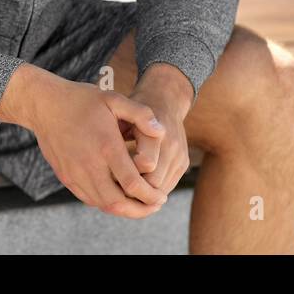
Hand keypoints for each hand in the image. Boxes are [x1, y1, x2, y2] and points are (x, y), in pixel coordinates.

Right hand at [30, 77, 169, 218]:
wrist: (44, 106)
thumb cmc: (82, 100)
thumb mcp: (114, 99)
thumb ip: (141, 114)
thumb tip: (161, 132)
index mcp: (106, 147)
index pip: (132, 184)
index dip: (150, 196)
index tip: (162, 196)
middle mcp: (89, 165)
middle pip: (118, 203)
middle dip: (141, 210)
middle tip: (156, 205)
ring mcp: (75, 174)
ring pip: (103, 204)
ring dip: (124, 210)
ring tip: (141, 204)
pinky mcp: (66, 177)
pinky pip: (89, 199)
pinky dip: (106, 203)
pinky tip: (119, 197)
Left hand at [122, 66, 192, 198]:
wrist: (165, 98)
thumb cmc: (136, 107)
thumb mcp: (122, 111)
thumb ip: (117, 133)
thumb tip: (110, 163)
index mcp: (155, 132)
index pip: (145, 164)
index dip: (127, 174)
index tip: (112, 175)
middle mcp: (172, 145)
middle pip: (154, 183)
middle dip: (134, 190)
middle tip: (114, 190)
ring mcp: (180, 156)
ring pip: (161, 190)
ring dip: (143, 194)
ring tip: (123, 190)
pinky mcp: (183, 163)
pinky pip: (167, 187)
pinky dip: (151, 191)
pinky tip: (135, 185)